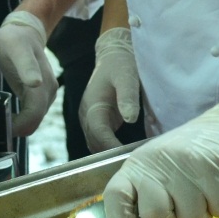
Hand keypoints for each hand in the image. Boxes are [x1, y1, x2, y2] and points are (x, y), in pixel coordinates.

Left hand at [0, 11, 57, 136]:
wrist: (25, 32)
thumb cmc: (16, 39)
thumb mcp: (16, 48)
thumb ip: (26, 65)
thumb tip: (36, 84)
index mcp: (43, 84)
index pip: (33, 116)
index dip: (17, 126)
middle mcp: (48, 93)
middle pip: (34, 121)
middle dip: (16, 128)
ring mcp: (46, 95)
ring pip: (34, 120)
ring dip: (17, 125)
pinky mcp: (39, 96)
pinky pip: (32, 115)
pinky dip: (20, 120)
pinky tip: (6, 115)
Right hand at [79, 27, 139, 151]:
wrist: (114, 56)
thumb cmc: (121, 64)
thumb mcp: (127, 76)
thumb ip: (128, 96)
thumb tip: (130, 119)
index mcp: (92, 104)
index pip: (98, 132)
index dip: (110, 145)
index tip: (126, 155)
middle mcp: (87, 114)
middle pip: (94, 142)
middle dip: (110, 153)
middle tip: (132, 161)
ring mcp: (90, 119)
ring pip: (95, 144)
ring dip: (109, 153)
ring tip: (130, 159)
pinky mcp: (98, 121)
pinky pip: (100, 140)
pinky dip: (110, 148)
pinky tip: (125, 152)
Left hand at [103, 77, 218, 217]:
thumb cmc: (196, 150)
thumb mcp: (162, 166)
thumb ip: (149, 193)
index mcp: (140, 163)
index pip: (117, 195)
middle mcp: (159, 163)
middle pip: (156, 217)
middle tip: (185, 209)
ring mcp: (188, 165)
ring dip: (204, 212)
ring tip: (207, 188)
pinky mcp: (216, 170)